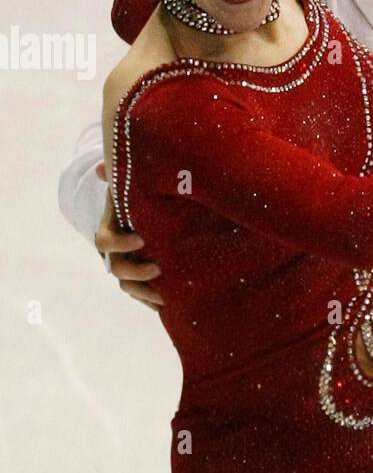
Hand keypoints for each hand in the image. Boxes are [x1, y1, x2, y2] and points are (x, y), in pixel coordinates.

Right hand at [94, 162, 164, 310]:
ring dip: (145, 293)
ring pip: (128, 286)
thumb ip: (121, 178)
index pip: (104, 242)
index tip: (142, 238)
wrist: (149, 210)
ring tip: (166, 296)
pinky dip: (153, 301)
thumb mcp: (132, 186)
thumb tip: (103, 167)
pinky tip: (169, 305)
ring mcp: (128, 265)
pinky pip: (142, 295)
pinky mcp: (142, 277)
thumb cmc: (140, 195)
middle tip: (159, 267)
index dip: (119, 243)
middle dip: (136, 271)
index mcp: (111, 229)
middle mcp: (116, 251)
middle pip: (117, 268)